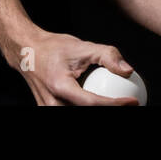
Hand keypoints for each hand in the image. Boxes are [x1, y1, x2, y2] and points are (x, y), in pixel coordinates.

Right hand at [14, 30, 140, 105]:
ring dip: (98, 109)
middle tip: (130, 105)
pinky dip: (87, 107)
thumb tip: (128, 71)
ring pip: (78, 113)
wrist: (26, 53)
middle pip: (86, 112)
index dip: (115, 105)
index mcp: (60, 87)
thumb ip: (107, 55)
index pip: (92, 103)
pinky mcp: (48, 111)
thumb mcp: (82, 46)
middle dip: (109, 109)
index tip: (133, 102)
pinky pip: (72, 111)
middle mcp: (52, 104)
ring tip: (119, 105)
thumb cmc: (54, 48)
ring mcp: (48, 110)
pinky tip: (104, 103)